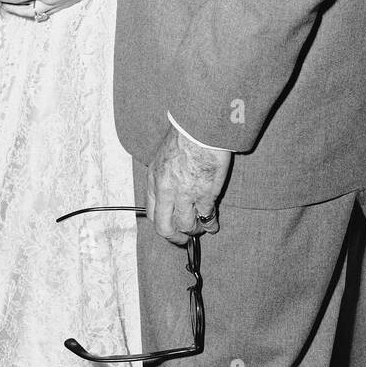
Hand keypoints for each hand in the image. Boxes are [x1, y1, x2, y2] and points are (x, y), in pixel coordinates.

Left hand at [146, 125, 232, 246]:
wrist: (201, 126)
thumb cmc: (185, 135)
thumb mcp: (164, 155)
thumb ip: (164, 176)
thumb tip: (171, 195)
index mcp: (154, 179)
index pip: (152, 213)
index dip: (162, 225)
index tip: (170, 229)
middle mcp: (166, 190)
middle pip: (164, 227)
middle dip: (175, 237)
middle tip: (184, 239)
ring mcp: (185, 194)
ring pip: (186, 225)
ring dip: (194, 230)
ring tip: (201, 227)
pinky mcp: (204, 194)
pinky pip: (206, 217)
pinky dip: (211, 224)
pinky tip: (213, 224)